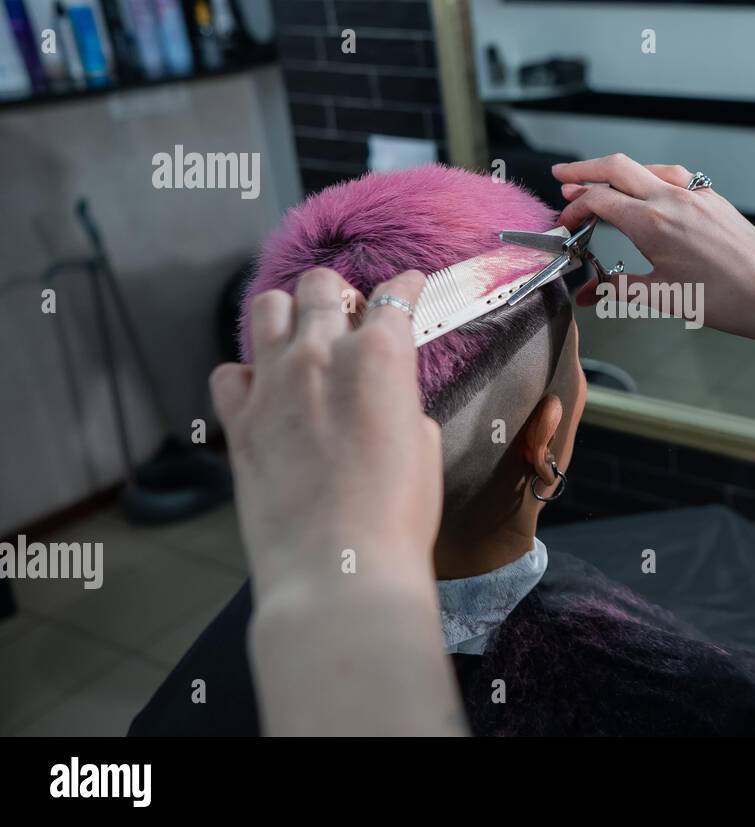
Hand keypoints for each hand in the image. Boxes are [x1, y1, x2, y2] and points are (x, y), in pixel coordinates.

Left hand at [210, 268, 442, 600]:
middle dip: (341, 293)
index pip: (394, 296)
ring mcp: (272, 385)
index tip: (410, 286)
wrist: (338, 571)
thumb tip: (383, 400)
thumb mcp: (422, 446)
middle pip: (322, 286)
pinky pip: (230, 371)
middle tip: (351, 316)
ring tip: (304, 338)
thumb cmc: (397, 517)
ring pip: (268, 307)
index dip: (407, 287)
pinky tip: (266, 391)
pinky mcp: (239, 421)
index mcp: (381, 357)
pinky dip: (248, 373)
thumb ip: (400, 403)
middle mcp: (321, 355)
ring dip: (290, 314)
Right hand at [553, 154, 754, 341]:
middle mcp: (673, 199)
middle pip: (616, 168)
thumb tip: (590, 293)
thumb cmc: (726, 298)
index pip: (599, 199)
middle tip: (562, 175)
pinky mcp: (712, 198)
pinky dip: (649, 177)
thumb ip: (619, 290)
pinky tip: (645, 190)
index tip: (565, 223)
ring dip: (618, 172)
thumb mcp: (662, 298)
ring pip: (646, 167)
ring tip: (600, 184)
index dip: (574, 209)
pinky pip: (673, 175)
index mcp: (654, 223)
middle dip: (583, 169)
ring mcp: (695, 194)